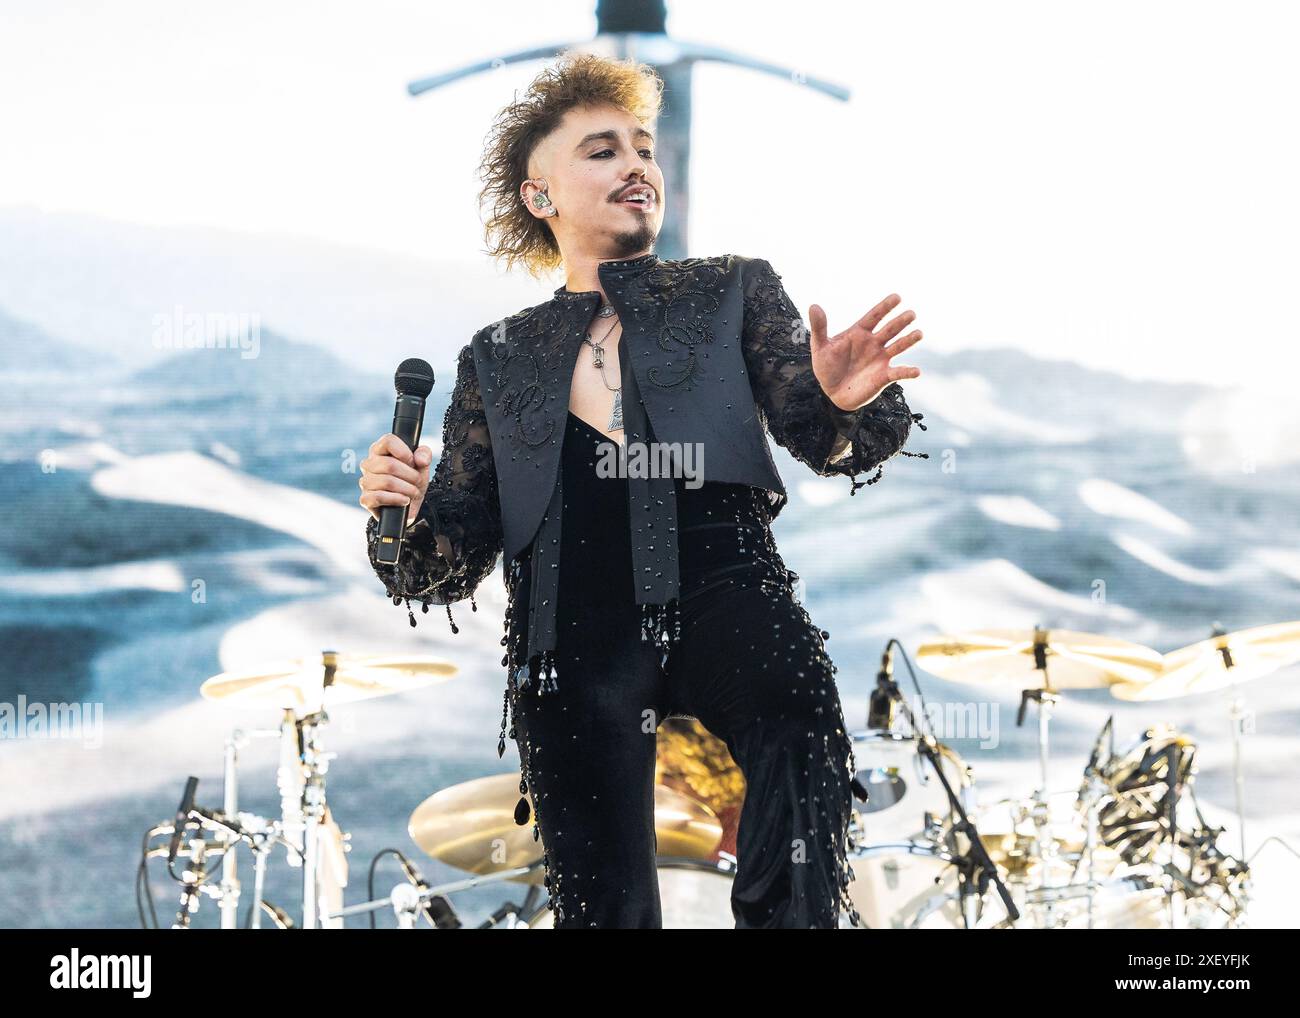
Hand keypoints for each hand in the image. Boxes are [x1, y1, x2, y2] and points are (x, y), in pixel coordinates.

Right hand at [359, 434, 432, 523]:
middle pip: (389, 464)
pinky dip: (397, 499)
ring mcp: (365, 482)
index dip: (404, 452)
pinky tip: (404, 500)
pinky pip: (379, 497)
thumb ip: (424, 455)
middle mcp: (369, 464)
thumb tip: (420, 459)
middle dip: (410, 475)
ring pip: (387, 482)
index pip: (388, 440)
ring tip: (413, 492)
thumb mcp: (422, 465)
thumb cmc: (412, 480)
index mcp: (379, 450)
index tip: (413, 462)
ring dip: (407, 489)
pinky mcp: (365, 499)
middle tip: (417, 481)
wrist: (409, 504)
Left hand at [808, 294, 922, 411]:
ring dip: (908, 340)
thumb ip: (819, 327)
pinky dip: (908, 372)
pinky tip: (916, 371)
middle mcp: (873, 343)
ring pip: (898, 346)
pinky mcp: (884, 376)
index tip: (897, 297)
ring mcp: (880, 359)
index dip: (885, 307)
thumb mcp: (820, 347)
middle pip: (890, 329)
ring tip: (919, 333)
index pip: (874, 316)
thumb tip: (814, 305)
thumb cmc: (827, 367)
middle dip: (900, 322)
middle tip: (911, 313)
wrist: (832, 393)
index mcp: (859, 333)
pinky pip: (898, 373)